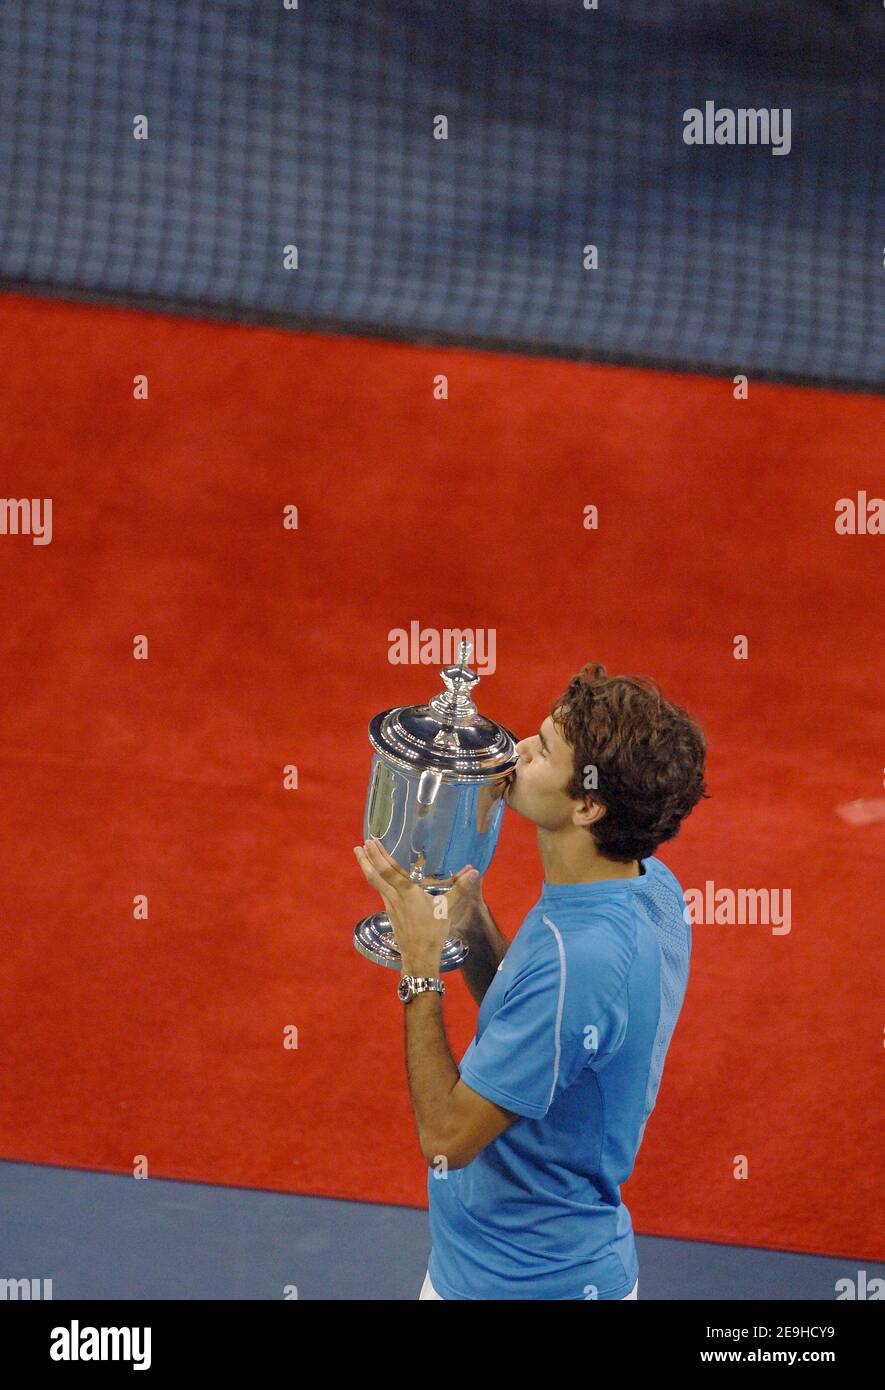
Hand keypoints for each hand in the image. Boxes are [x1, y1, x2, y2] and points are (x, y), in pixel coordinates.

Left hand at [353, 838, 481, 974]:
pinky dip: (376, 879)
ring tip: (361, 855)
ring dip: (367, 868)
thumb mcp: (448, 908)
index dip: (378, 856)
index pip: (389, 870)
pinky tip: (378, 878)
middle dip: (367, 859)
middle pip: (376, 875)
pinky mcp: (390, 912)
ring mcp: (390, 905)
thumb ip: (460, 888)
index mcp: (408, 892)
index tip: (370, 842)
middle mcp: (395, 897)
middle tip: (359, 845)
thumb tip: (474, 871)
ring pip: (375, 883)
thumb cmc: (433, 932)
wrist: (419, 956)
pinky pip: (381, 890)